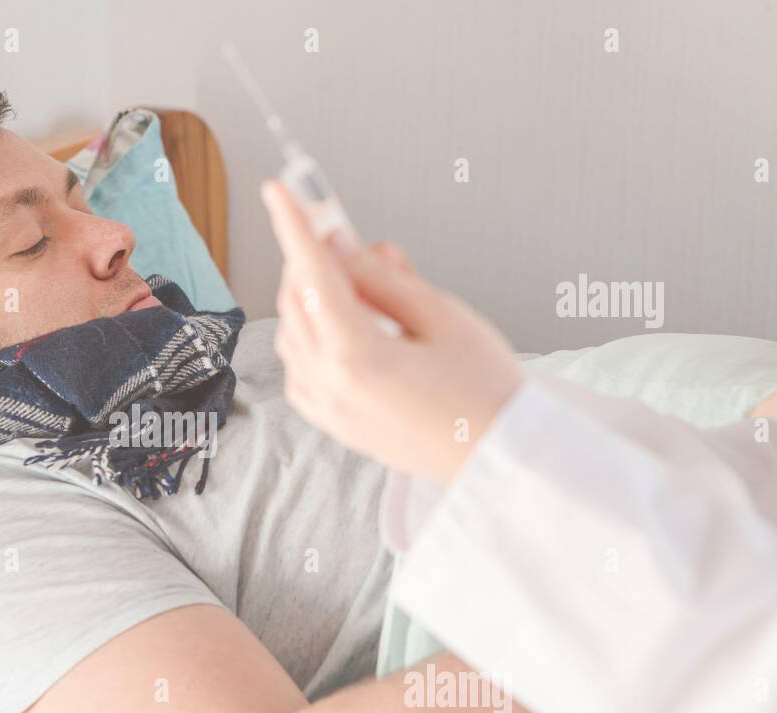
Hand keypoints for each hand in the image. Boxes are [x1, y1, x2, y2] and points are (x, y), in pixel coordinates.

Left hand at [261, 179, 524, 483]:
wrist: (498, 457)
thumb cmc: (485, 393)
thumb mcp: (444, 317)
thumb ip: (385, 277)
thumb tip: (342, 243)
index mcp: (356, 358)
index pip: (312, 274)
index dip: (294, 225)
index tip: (278, 191)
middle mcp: (329, 386)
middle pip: (297, 299)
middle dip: (313, 257)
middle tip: (344, 229)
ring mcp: (325, 407)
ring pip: (293, 329)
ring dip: (315, 293)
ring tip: (368, 281)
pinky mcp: (329, 420)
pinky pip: (300, 362)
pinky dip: (313, 330)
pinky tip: (352, 322)